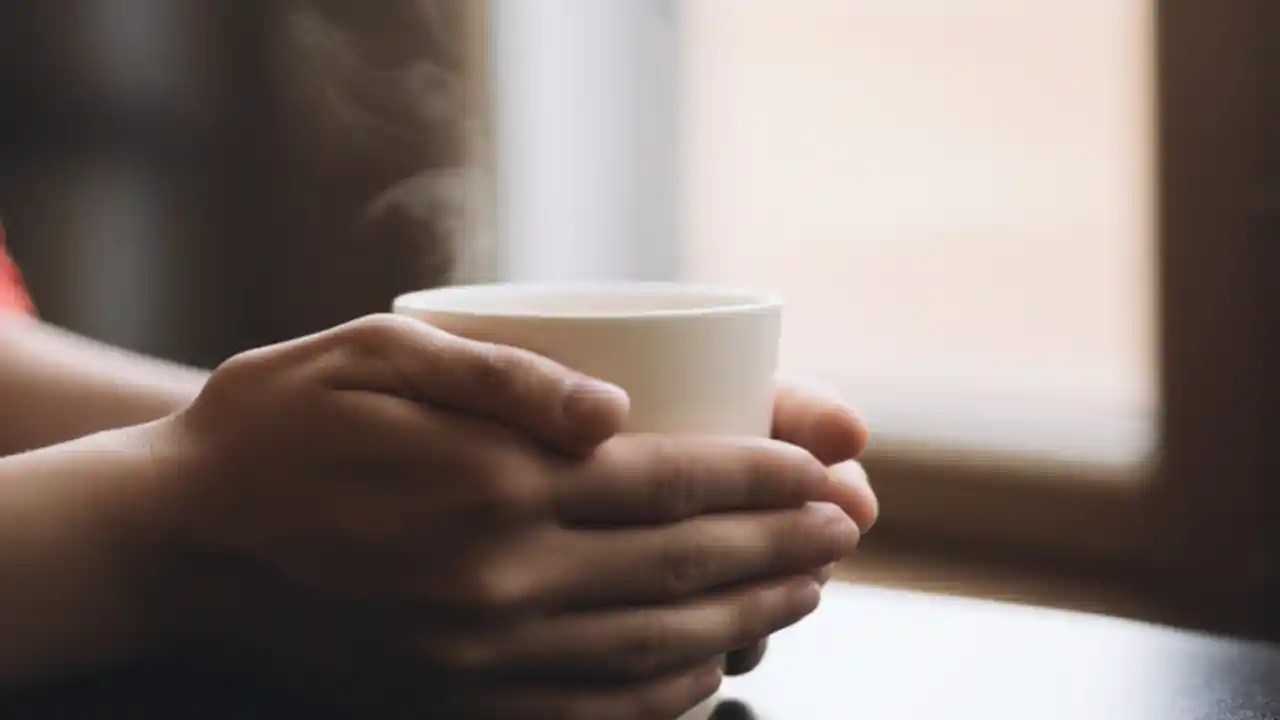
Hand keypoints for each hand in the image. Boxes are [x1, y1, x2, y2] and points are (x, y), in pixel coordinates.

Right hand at [150, 315, 858, 717]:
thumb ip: (504, 372)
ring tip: (806, 588)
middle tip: (848, 525)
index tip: (830, 467)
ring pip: (656, 643)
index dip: (769, 473)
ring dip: (749, 615)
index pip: (675, 479)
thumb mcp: (375, 352)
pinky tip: (709, 665)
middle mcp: (501, 581)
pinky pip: (592, 710)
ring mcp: (481, 656)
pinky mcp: (454, 700)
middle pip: (687, 565)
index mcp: (494, 484)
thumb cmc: (276, 428)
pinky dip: (667, 691)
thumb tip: (617, 407)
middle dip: (785, 543)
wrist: (176, 546)